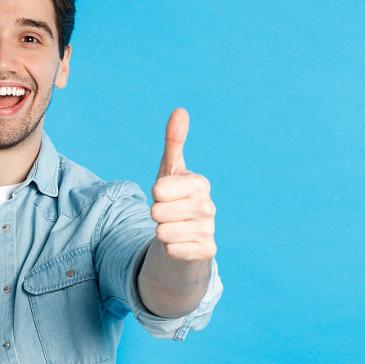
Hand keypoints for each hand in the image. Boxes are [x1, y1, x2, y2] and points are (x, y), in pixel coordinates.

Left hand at [151, 108, 215, 263]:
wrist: (185, 237)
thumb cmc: (174, 199)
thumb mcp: (169, 171)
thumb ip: (174, 142)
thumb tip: (180, 111)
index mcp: (200, 183)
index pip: (159, 190)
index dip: (155, 195)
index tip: (164, 195)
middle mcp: (208, 206)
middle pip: (157, 212)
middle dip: (155, 215)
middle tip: (167, 214)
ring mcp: (209, 230)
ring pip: (163, 233)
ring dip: (160, 232)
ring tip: (172, 228)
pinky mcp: (206, 252)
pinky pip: (172, 250)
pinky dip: (168, 249)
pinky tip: (178, 244)